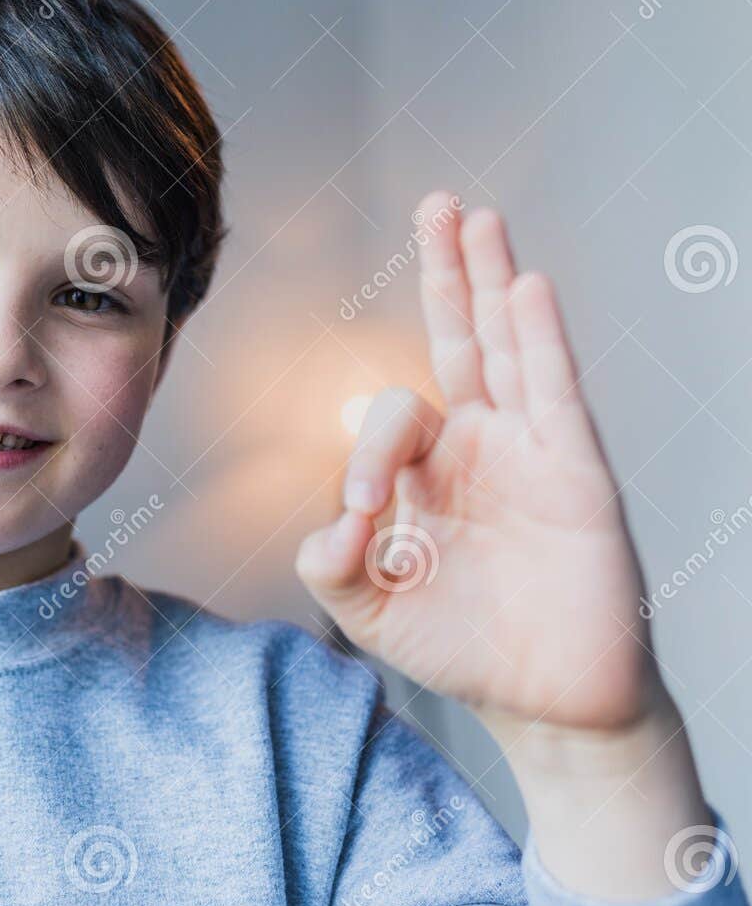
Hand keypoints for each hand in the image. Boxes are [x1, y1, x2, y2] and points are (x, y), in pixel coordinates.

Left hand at [295, 190, 656, 733]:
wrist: (546, 701)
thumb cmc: (461, 647)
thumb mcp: (370, 608)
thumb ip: (330, 564)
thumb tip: (331, 524)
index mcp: (427, 472)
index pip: (390, 418)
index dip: (368, 455)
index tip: (364, 516)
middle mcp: (479, 448)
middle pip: (460, 340)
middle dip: (447, 272)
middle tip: (437, 205)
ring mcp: (529, 453)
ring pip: (510, 348)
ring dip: (492, 280)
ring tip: (478, 216)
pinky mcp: (574, 472)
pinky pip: (554, 393)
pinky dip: (540, 340)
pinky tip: (524, 285)